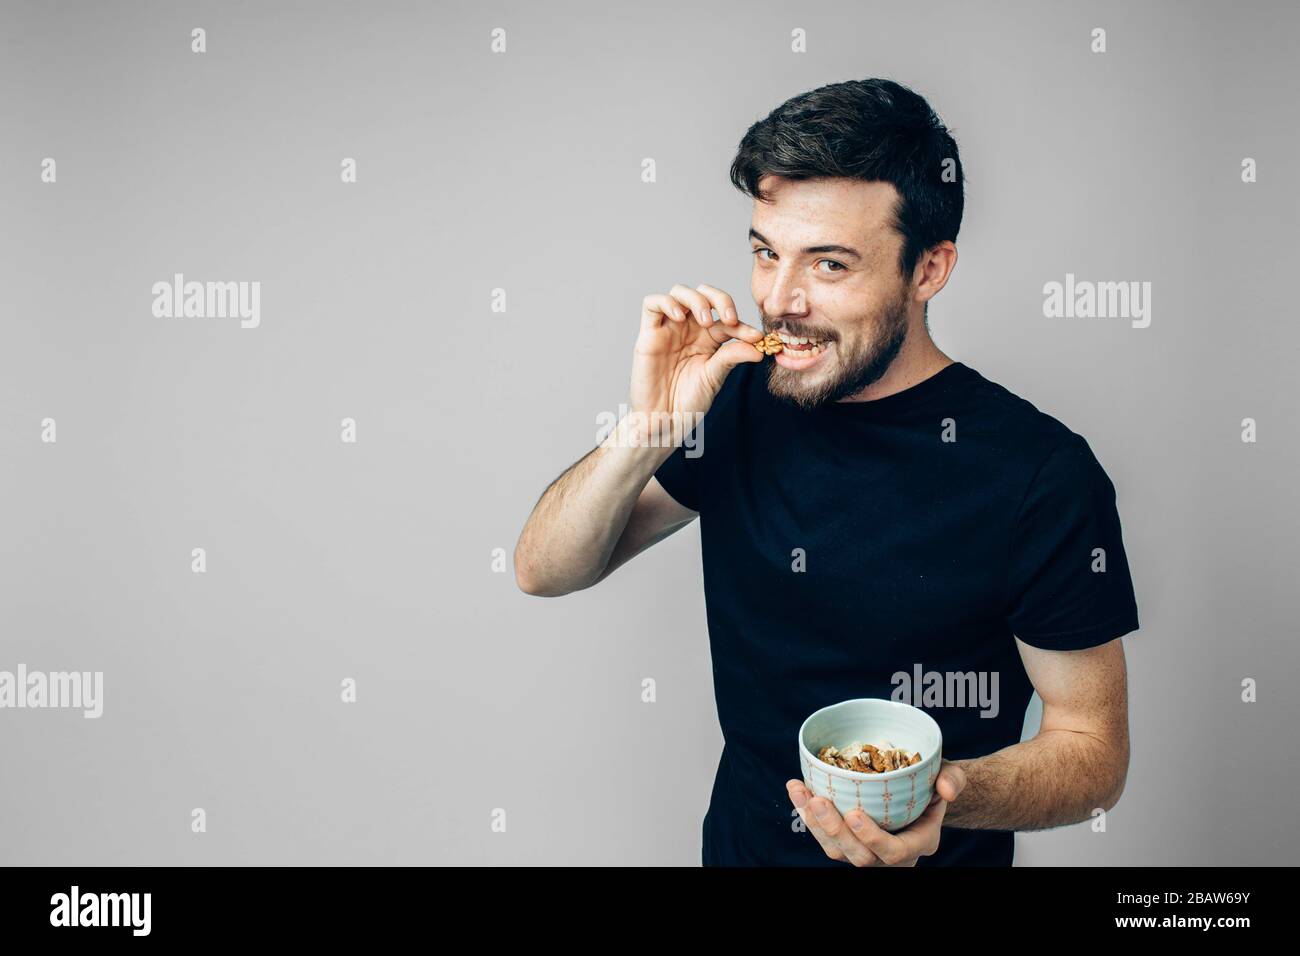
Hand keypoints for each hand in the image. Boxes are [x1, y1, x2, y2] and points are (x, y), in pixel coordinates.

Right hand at [630, 284, 764, 419]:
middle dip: (720, 299)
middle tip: (729, 320)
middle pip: (704, 294)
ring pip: (679, 293)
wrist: (664, 421)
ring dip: (696, 299)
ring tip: (705, 320)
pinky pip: (651, 304)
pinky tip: (679, 316)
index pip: (727, 320)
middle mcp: (689, 329)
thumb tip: (759, 347)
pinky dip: (666, 302)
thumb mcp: (715, 376)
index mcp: (708, 339)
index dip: (743, 324)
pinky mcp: (648, 334)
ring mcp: (668, 329)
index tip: (756, 337)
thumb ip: (732, 356)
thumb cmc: (688, 402)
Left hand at [786, 760, 967, 865]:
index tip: (854, 813)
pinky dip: (807, 813)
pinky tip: (797, 789)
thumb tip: (946, 789)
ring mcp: (867, 850)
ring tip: (800, 791)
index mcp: (918, 842)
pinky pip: (825, 836)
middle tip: (820, 801)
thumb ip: (953, 780)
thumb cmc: (936, 782)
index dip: (872, 838)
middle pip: (859, 856)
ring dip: (815, 823)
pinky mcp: (848, 841)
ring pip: (837, 849)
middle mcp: (890, 855)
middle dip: (836, 831)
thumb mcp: (952, 777)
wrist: (921, 790)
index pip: (895, 852)